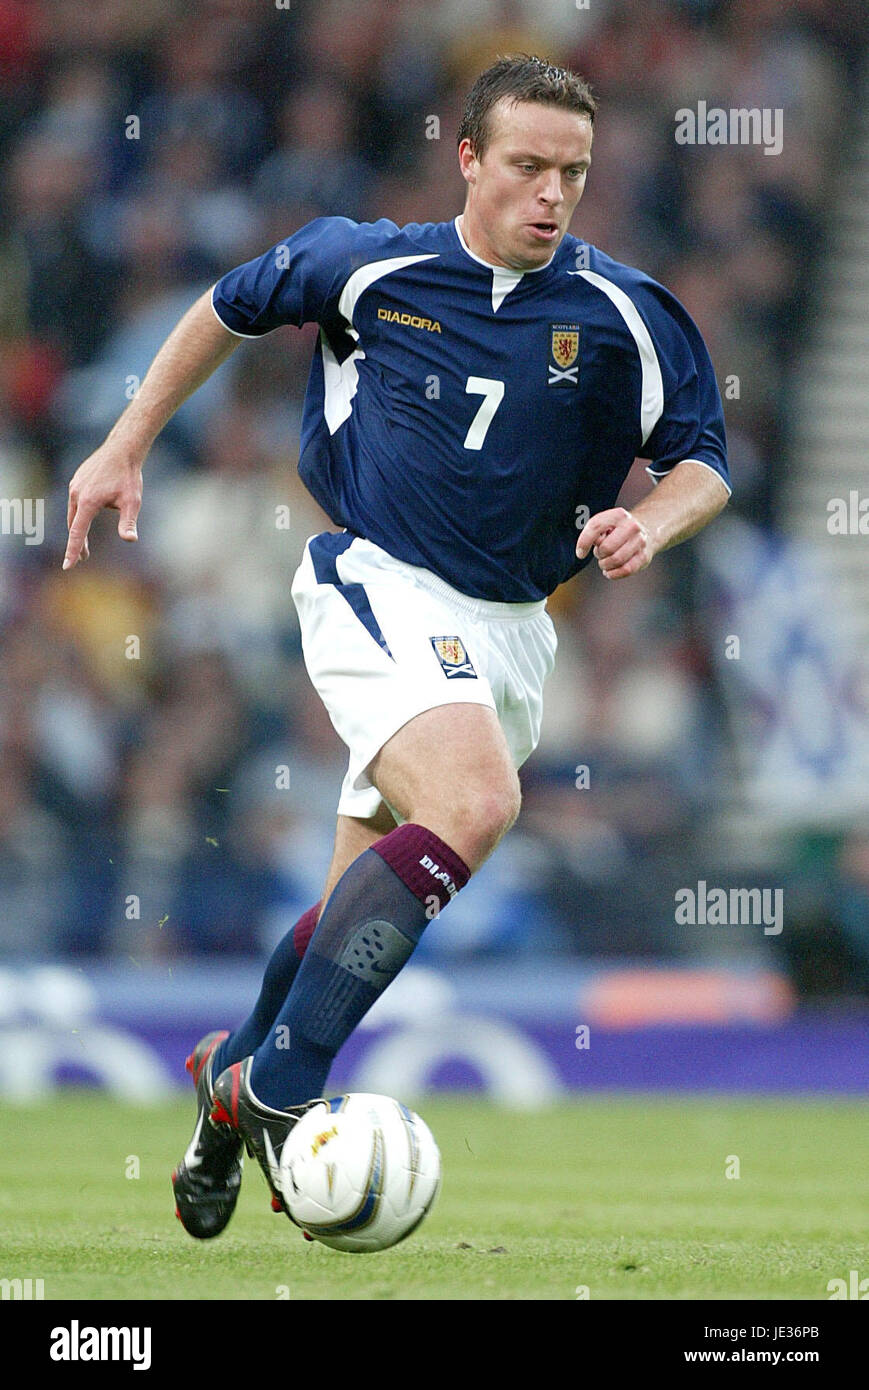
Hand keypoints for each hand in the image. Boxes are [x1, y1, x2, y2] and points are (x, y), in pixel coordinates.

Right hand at [64, 444, 142, 569]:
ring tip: (85, 545)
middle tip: (82, 559)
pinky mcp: (77, 480)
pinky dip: (79, 515)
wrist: (123, 450)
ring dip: (78, 529)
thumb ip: (128, 522)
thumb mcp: (132, 502)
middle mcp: (77, 494)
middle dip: (77, 543)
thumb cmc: (129, 476)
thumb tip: (130, 539)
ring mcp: (75, 486)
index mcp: (88, 502)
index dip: (72, 551)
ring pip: (74, 513)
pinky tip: (88, 518)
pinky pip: (76, 502)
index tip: (67, 566)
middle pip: (73, 525)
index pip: (77, 533)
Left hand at [576, 506, 654, 579]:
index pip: (596, 526)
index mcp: (618, 515)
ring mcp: (640, 541)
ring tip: (605, 561)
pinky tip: (609, 571)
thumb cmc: (617, 530)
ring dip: (605, 565)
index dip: (584, 542)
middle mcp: (631, 526)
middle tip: (600, 554)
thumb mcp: (605, 524)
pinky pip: (625, 570)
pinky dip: (613, 574)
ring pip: (615, 560)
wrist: (646, 531)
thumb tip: (586, 548)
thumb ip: (594, 532)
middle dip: (599, 554)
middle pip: (606, 548)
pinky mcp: (644, 557)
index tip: (580, 553)